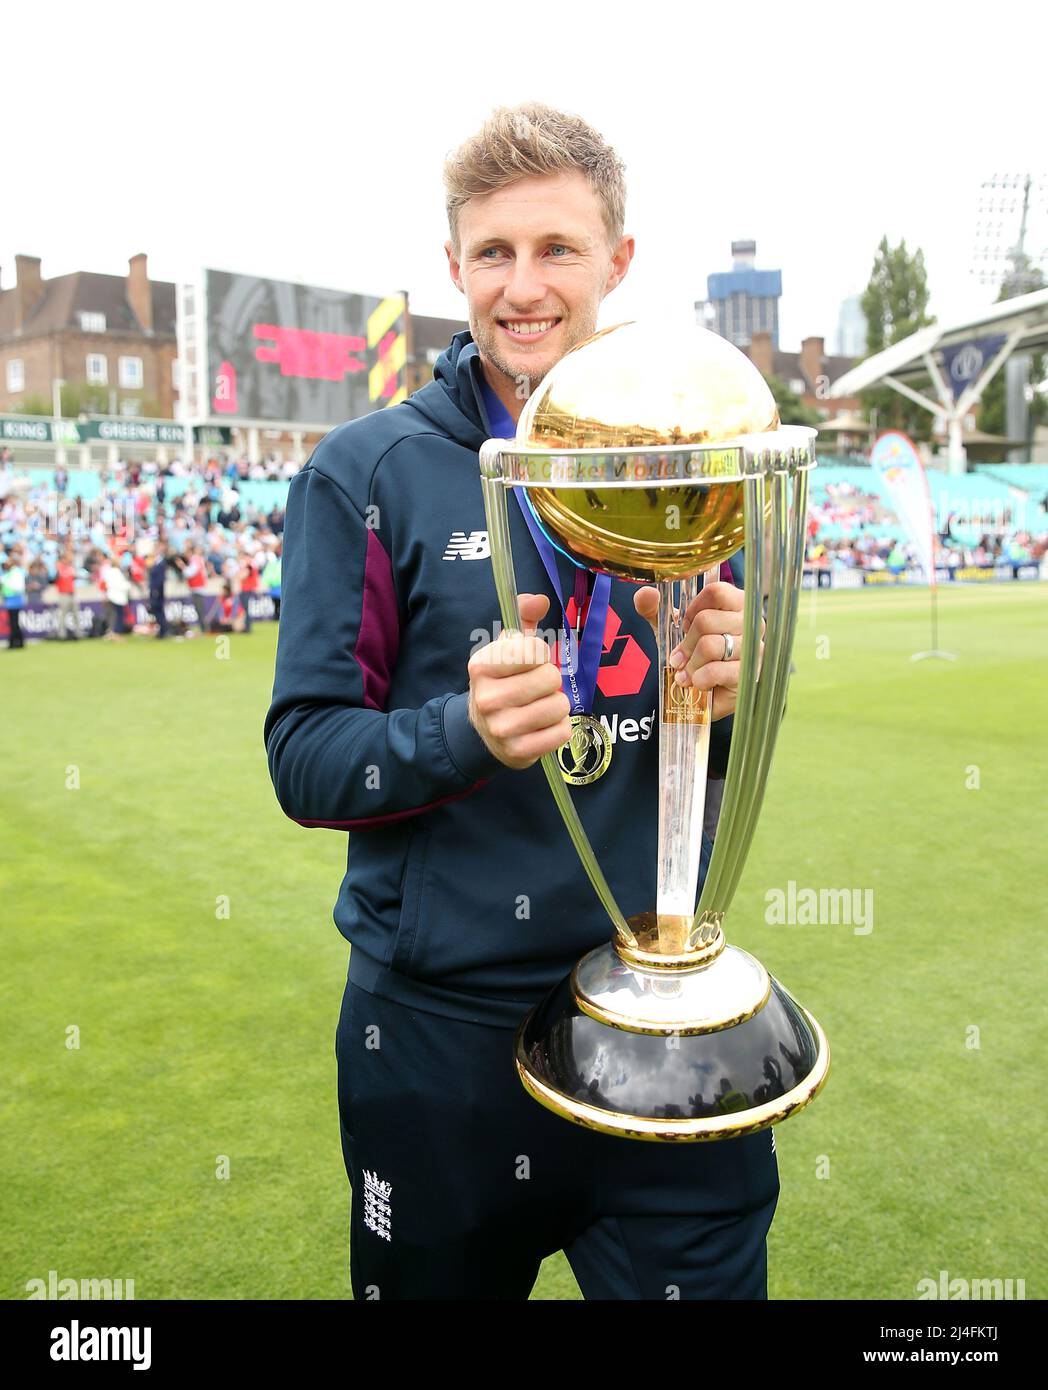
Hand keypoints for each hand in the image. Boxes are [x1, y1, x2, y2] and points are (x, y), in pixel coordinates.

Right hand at [467, 593, 571, 768]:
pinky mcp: (518, 752)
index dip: (539, 654)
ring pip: (559, 706)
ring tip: (539, 706)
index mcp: (481, 666)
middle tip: (535, 688)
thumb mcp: (507, 647)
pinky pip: (561, 732)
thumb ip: (523, 617)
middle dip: (550, 681)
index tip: (528, 662)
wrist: (483, 730)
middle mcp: (487, 698)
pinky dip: (558, 728)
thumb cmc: (503, 681)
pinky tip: (541, 727)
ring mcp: (502, 728)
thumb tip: (539, 600)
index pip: (534, 650)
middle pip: (551, 678)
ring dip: (556, 705)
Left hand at [633, 580, 762, 720]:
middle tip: (680, 657)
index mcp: (737, 603)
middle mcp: (751, 622)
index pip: (716, 592)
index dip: (693, 610)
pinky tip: (698, 683)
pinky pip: (717, 670)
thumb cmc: (695, 654)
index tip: (686, 625)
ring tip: (687, 672)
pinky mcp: (749, 674)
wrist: (706, 694)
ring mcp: (753, 648)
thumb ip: (654, 608)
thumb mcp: (671, 629)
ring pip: (710, 645)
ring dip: (691, 663)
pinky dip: (700, 678)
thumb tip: (645, 593)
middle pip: (707, 620)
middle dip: (686, 643)